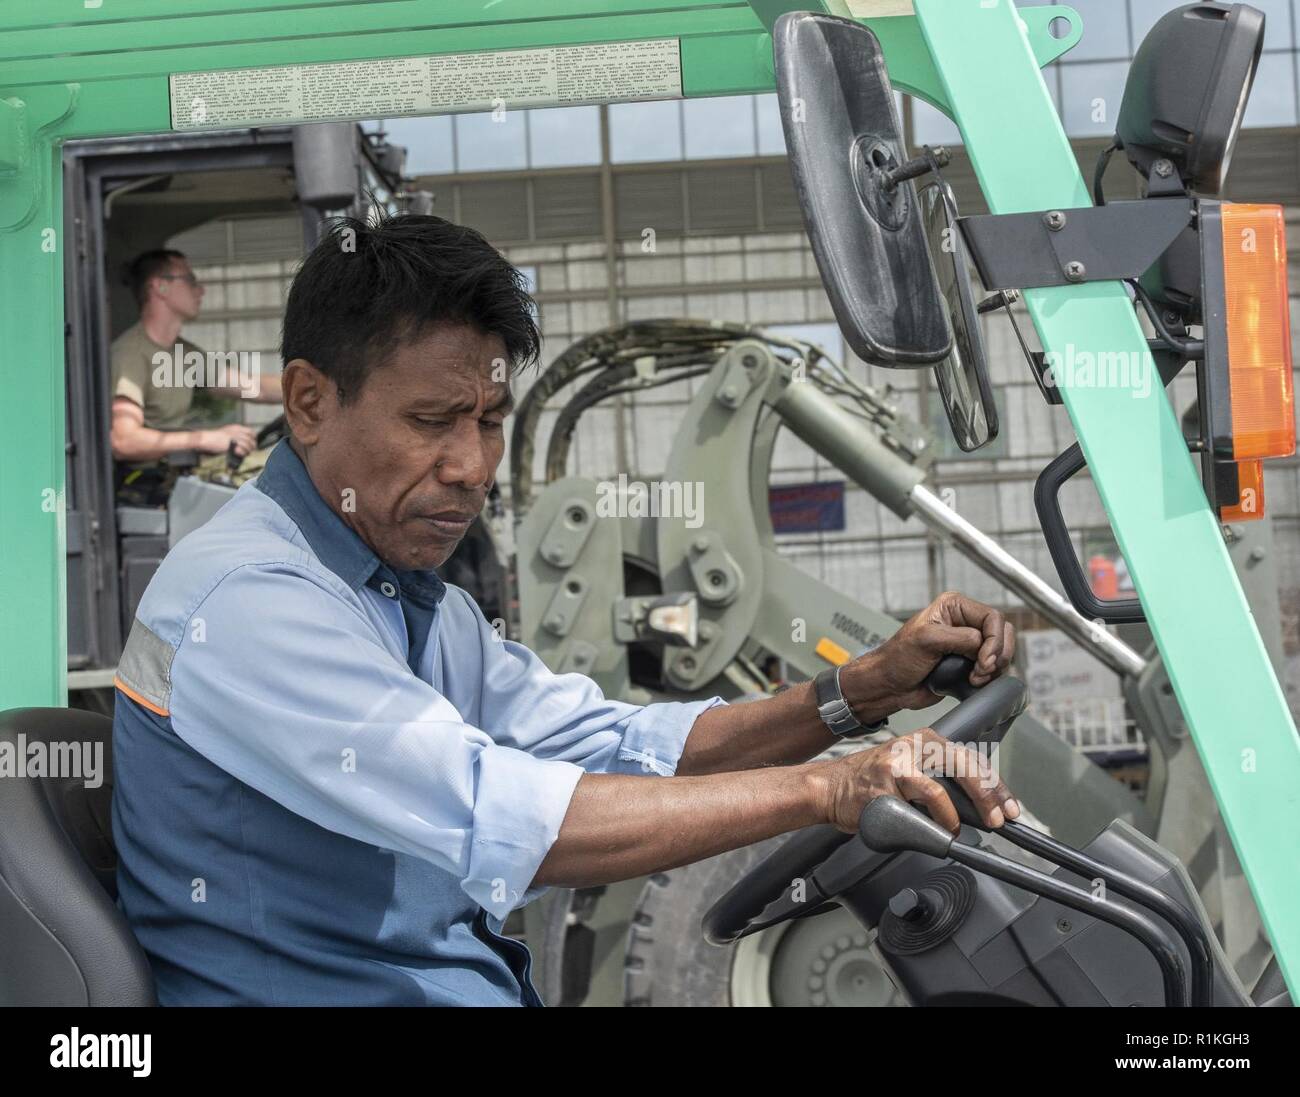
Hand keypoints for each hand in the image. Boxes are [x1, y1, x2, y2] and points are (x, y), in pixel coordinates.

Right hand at [198, 423, 257, 456]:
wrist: (206, 438)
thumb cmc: (215, 437)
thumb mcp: (227, 432)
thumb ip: (236, 435)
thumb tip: (244, 443)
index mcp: (236, 427)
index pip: (251, 432)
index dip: (253, 438)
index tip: (253, 442)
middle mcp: (236, 431)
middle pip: (250, 439)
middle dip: (252, 446)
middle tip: (251, 450)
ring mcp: (234, 437)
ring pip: (247, 445)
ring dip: (248, 450)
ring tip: (246, 454)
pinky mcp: (231, 444)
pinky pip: (242, 449)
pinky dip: (242, 453)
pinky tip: (240, 454)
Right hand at [819, 728, 1019, 834]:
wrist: (830, 787)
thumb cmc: (874, 783)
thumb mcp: (913, 769)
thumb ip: (943, 781)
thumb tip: (981, 808)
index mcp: (926, 739)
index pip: (972, 759)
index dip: (995, 786)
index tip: (1010, 808)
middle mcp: (913, 746)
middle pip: (963, 765)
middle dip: (986, 795)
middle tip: (999, 819)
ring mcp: (896, 764)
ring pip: (938, 791)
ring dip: (953, 817)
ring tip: (955, 830)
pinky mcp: (881, 787)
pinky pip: (913, 809)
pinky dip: (929, 823)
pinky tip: (934, 830)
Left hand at [839, 591, 1016, 720]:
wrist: (890, 685)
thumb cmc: (898, 659)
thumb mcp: (927, 640)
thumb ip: (961, 638)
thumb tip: (985, 646)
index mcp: (954, 607)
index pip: (992, 617)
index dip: (994, 640)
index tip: (984, 661)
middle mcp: (964, 622)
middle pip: (1002, 633)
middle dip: (997, 654)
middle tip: (981, 670)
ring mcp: (968, 644)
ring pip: (1001, 652)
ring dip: (994, 668)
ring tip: (974, 678)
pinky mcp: (969, 664)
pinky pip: (993, 668)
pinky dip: (990, 677)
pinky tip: (973, 682)